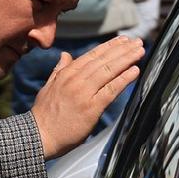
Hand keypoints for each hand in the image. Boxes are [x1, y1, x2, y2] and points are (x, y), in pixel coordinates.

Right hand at [29, 35, 142, 157]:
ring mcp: (84, 93)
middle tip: (138, 42)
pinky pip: (111, 90)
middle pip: (103, 60)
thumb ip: (59, 71)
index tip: (122, 40)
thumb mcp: (48, 87)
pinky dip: (124, 79)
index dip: (109, 46)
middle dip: (122, 49)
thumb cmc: (44, 116)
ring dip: (126, 59)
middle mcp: (75, 80)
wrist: (38, 136)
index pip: (92, 56)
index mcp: (66, 74)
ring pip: (109, 71)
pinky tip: (135, 71)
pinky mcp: (91, 108)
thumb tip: (65, 55)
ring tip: (140, 51)